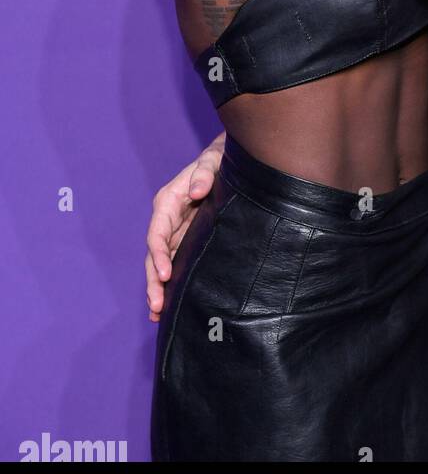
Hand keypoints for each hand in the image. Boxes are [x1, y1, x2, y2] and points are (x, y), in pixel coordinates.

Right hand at [145, 132, 224, 320]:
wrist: (226, 163)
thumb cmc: (217, 160)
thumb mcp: (211, 161)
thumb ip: (204, 173)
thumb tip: (197, 190)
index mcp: (167, 202)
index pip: (157, 233)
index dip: (158, 255)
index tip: (165, 274)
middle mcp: (167, 220)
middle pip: (155, 255)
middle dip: (154, 280)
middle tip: (157, 305)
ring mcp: (176, 232)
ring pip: (162, 263)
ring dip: (159, 287)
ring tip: (158, 313)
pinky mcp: (186, 239)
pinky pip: (175, 263)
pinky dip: (170, 282)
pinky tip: (169, 304)